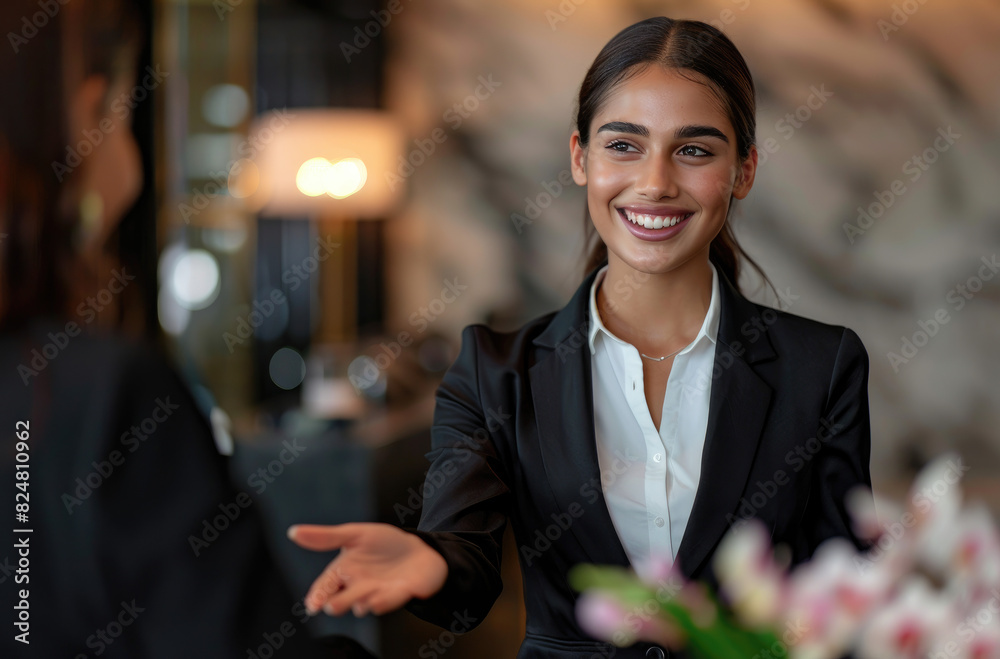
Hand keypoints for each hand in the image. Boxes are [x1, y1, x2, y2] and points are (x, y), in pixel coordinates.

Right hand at [288, 522, 447, 616]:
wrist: (419, 550)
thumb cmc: (384, 544)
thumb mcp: (355, 534)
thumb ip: (326, 537)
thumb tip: (292, 532)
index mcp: (344, 572)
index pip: (325, 586)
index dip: (318, 596)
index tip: (313, 604)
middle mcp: (358, 587)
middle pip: (344, 599)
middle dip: (338, 603)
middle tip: (331, 606)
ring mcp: (379, 593)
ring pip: (366, 603)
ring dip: (362, 603)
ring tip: (359, 602)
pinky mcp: (400, 595)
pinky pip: (391, 600)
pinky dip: (384, 601)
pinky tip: (377, 600)